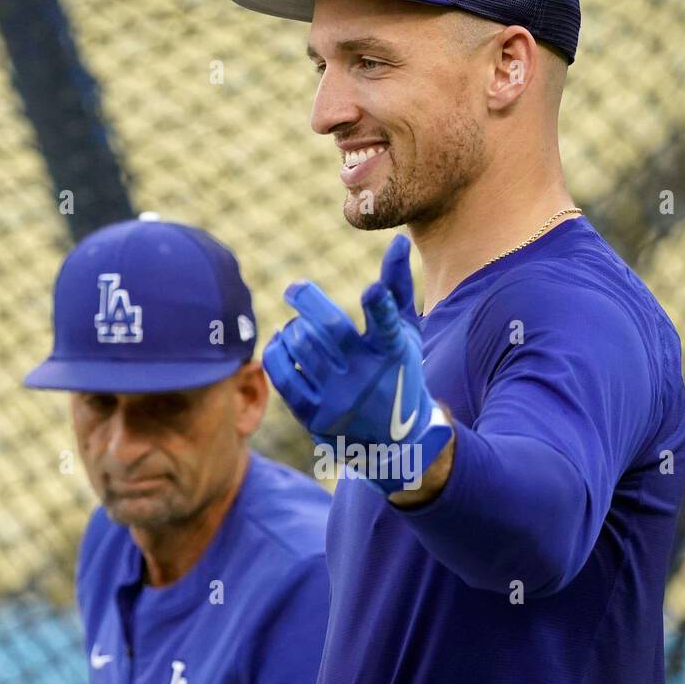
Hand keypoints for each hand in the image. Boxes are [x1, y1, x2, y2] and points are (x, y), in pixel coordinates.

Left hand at [262, 234, 451, 493]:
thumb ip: (398, 289)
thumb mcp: (406, 334)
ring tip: (298, 327)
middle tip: (295, 288)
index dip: (381, 308)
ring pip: (302, 344)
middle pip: (330, 328)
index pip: (388, 327)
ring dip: (295, 327)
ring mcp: (339, 398)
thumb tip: (398, 241)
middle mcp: (368, 377)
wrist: (393, 442)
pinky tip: (283, 342)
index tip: (371, 290)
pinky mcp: (314, 415)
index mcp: (393, 353)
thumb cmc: (400, 374)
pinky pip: (283, 372)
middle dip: (307, 299)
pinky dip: (278, 350)